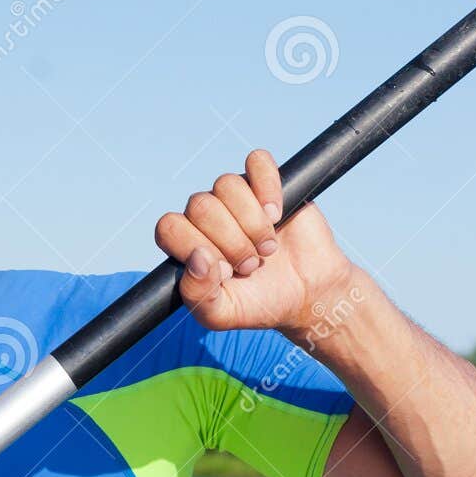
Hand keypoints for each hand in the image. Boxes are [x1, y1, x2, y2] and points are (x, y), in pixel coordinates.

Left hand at [155, 149, 355, 335]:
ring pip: (226, 184)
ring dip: (251, 222)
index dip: (195, 246)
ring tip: (267, 247)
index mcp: (187, 244)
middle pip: (200, 205)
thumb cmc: (258, 304)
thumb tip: (198, 258)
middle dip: (230, 241)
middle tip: (251, 264)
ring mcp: (236, 198)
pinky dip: (267, 187)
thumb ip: (197, 295)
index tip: (224, 271)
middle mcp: (206, 217)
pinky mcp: (267, 184)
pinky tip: (277, 214)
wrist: (306, 295)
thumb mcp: (220, 315)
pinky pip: (257, 161)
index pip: (169, 227)